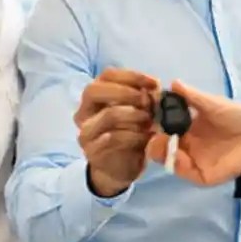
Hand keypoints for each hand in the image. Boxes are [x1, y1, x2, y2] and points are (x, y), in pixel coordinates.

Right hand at [75, 68, 158, 196]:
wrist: (120, 166)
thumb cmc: (129, 133)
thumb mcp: (138, 111)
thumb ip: (144, 98)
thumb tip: (156, 89)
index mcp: (95, 95)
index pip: (107, 75)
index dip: (132, 76)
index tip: (154, 84)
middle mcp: (84, 111)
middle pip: (94, 90)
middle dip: (126, 92)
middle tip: (148, 101)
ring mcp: (86, 132)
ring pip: (108, 115)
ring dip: (134, 116)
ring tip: (150, 122)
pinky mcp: (92, 152)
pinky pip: (113, 139)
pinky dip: (134, 136)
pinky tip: (146, 138)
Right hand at [146, 80, 240, 185]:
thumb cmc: (240, 117)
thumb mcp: (213, 104)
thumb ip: (192, 97)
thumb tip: (172, 83)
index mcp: (187, 128)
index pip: (162, 127)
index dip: (152, 122)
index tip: (144, 113)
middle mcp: (186, 145)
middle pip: (160, 145)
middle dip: (150, 138)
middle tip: (147, 129)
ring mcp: (193, 161)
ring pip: (168, 160)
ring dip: (159, 151)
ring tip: (157, 140)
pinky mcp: (202, 175)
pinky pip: (184, 172)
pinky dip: (176, 164)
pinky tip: (174, 153)